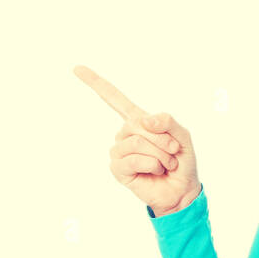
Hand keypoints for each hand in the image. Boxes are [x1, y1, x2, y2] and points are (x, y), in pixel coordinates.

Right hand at [74, 65, 200, 215]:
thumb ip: (167, 122)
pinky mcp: (118, 169)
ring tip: (165, 163)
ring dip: (160, 154)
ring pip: (137, 142)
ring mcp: (119, 151)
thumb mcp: (182, 136)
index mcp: (138, 120)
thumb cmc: (181, 161)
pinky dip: (152, 165)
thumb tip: (144, 120)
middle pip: (139, 124)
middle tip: (172, 152)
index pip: (114, 98)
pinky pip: (134, 159)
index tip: (76, 68)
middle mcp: (125, 133)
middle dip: (163, 139)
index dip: (96, 83)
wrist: (181, 189)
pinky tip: (154, 171)